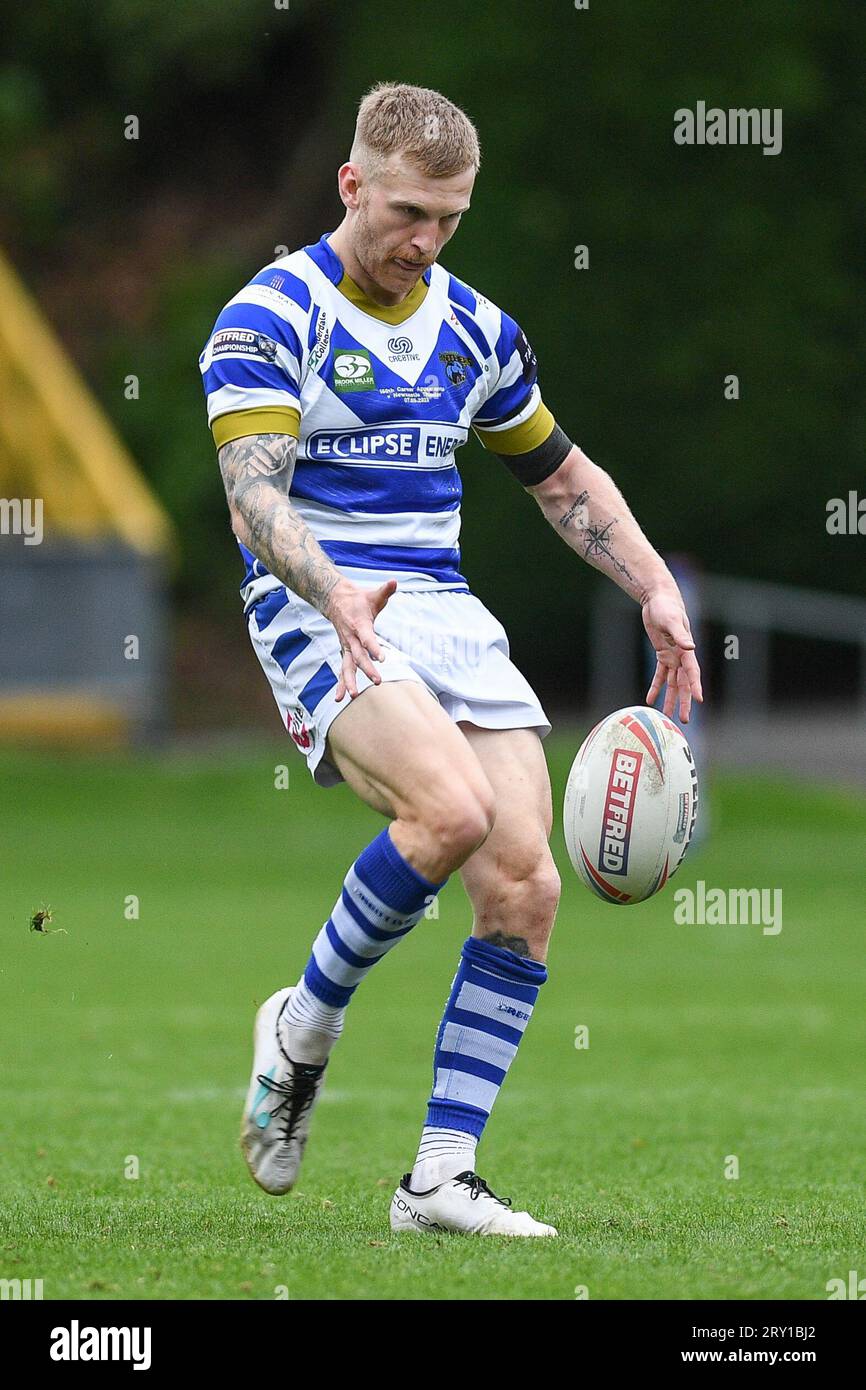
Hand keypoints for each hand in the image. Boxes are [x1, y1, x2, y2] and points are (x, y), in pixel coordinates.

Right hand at [323, 577, 397, 701]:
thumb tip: (395, 582)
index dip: (374, 647)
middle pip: (358, 656)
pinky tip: (341, 698)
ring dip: (349, 681)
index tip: (382, 657)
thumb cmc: (359, 600)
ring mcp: (346, 647)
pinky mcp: (346, 652)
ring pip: (347, 666)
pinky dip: (341, 684)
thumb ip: (385, 591)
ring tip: (354, 695)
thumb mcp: (373, 595)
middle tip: (378, 680)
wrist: (336, 601)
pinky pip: (343, 670)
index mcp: (360, 625)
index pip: (367, 638)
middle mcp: (351, 638)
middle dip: (367, 669)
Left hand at [642, 588, 703, 722]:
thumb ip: (681, 635)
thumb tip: (690, 647)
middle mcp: (682, 656)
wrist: (658, 600)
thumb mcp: (671, 621)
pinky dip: (655, 687)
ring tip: (666, 717)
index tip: (699, 700)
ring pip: (672, 683)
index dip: (695, 686)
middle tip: (685, 719)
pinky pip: (659, 675)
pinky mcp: (662, 655)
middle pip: (683, 683)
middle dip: (684, 701)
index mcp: (686, 650)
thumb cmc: (667, 608)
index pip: (692, 672)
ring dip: (670, 699)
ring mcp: (672, 657)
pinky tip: (649, 700)